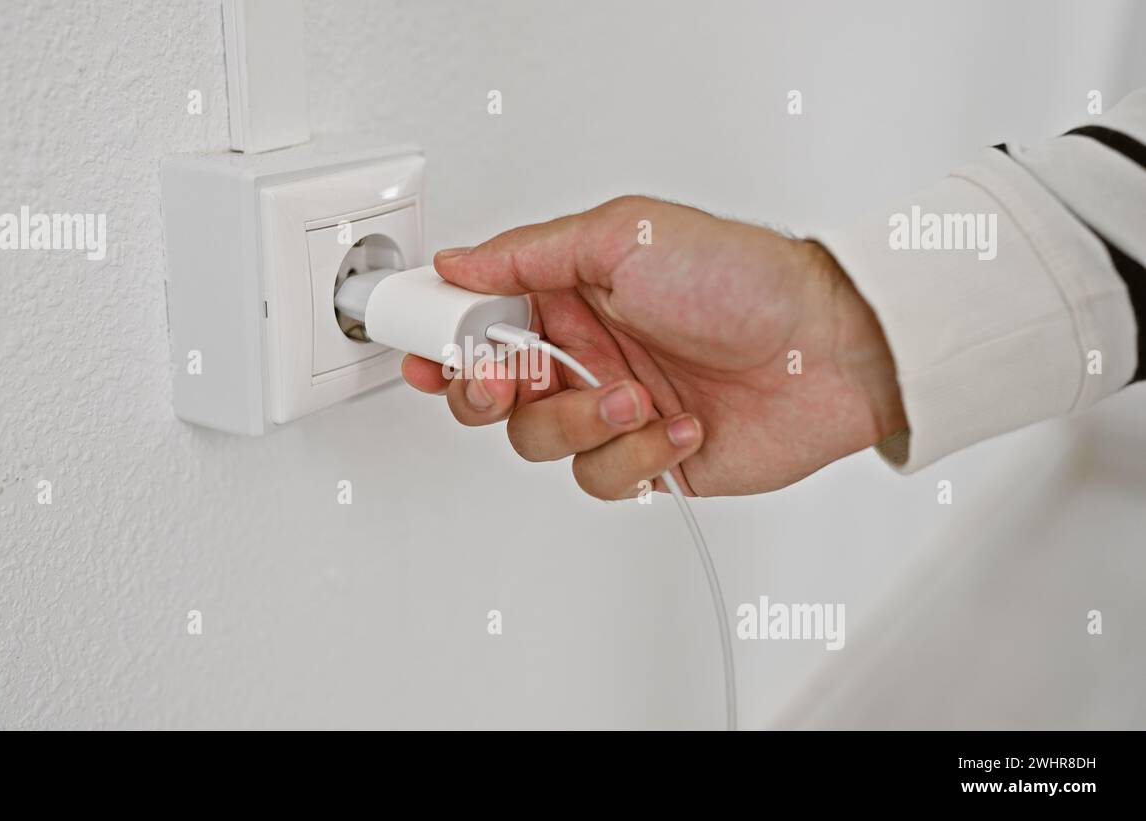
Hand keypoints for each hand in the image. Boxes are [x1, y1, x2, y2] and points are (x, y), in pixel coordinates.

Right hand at [402, 196, 906, 497]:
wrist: (831, 350)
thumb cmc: (743, 280)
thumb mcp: (627, 234)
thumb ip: (529, 252)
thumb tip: (457, 262)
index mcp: (568, 293)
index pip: (476, 319)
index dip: (441, 339)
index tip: (427, 348)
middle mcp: (583, 352)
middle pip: (489, 393)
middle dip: (492, 393)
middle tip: (517, 380)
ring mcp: (611, 409)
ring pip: (539, 443)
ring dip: (584, 422)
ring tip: (635, 396)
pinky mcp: (646, 460)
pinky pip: (602, 479)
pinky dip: (639, 457)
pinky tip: (678, 426)